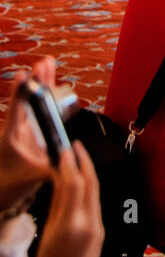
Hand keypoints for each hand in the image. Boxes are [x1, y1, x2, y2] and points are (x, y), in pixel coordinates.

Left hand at [0, 58, 56, 211]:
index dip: (20, 91)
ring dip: (44, 85)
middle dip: (38, 80)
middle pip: (29, 99)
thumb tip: (66, 165)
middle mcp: (20, 129)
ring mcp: (26, 131)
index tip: (23, 73)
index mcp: (14, 135)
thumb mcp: (29, 177)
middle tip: (45, 61)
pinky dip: (50, 100)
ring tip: (48, 64)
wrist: (0, 195)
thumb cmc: (8, 185)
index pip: (17, 108)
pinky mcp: (33, 137)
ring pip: (36, 103)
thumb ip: (49, 170)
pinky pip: (43, 113)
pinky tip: (57, 90)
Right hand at [33, 142, 103, 256]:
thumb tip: (61, 178)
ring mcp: (99, 228)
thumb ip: (58, 203)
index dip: (69, 163)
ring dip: (87, 173)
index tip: (64, 149)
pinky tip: (81, 184)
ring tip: (77, 159)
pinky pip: (96, 204)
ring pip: (95, 192)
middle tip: (75, 146)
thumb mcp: (48, 232)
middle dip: (84, 161)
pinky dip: (88, 189)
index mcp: (73, 224)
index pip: (74, 183)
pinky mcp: (102, 233)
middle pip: (90, 183)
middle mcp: (91, 223)